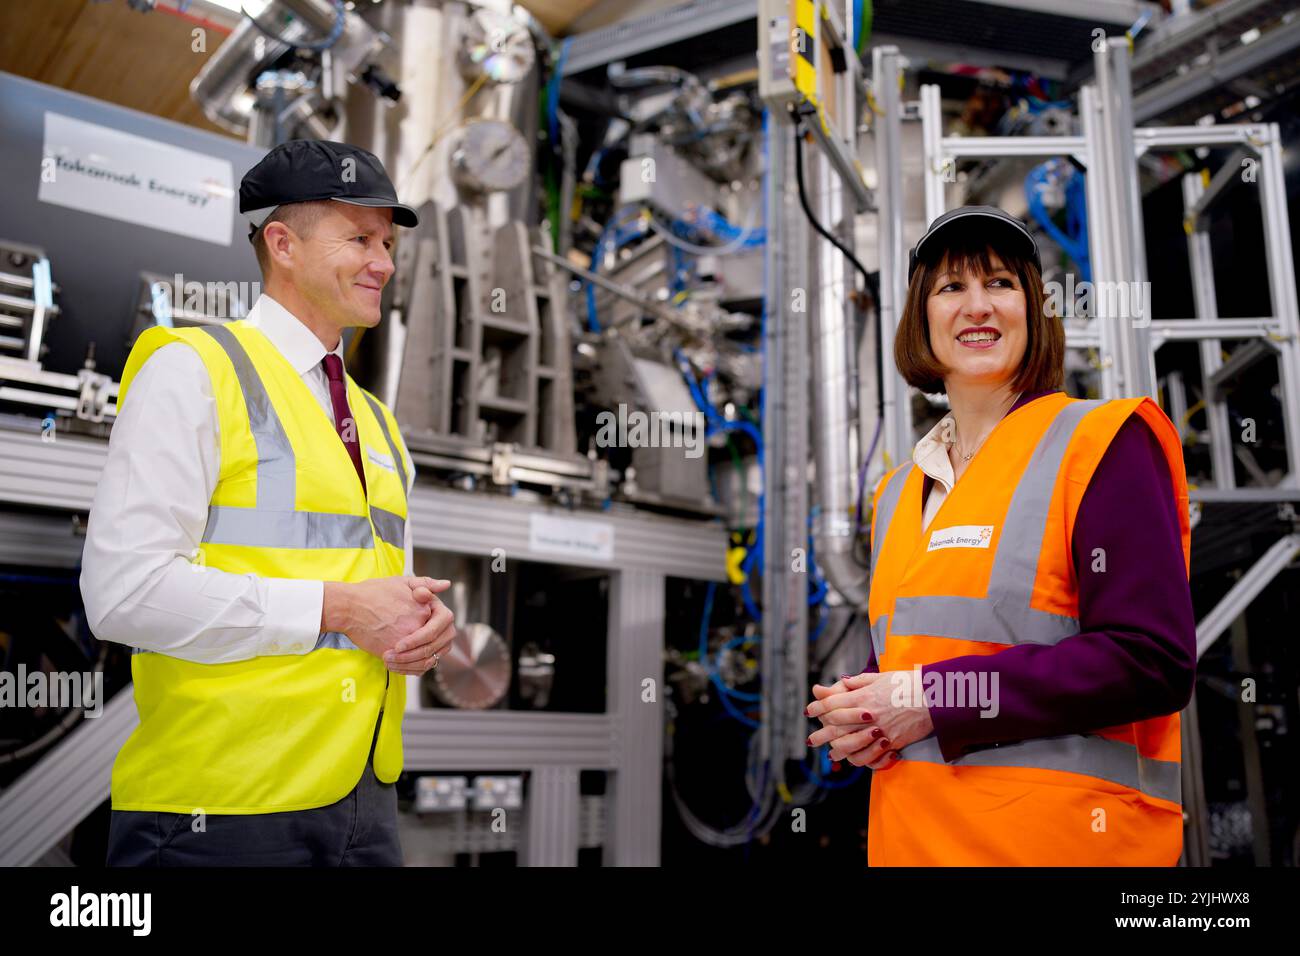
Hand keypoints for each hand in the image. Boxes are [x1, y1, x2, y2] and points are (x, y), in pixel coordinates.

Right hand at [322, 576, 452, 673]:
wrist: (349, 606)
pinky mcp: (394, 653)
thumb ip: (427, 584)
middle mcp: (420, 625)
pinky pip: (411, 668)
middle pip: (434, 646)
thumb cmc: (374, 592)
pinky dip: (407, 669)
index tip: (420, 632)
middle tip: (410, 647)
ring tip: (402, 657)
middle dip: (425, 649)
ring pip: (424, 660)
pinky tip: (395, 663)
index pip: (441, 628)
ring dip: (416, 661)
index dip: (432, 633)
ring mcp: (408, 640)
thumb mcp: (403, 582)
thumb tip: (446, 584)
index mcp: (426, 608)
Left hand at [381, 577, 456, 675]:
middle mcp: (446, 632)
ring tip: (387, 662)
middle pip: (431, 648)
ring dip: (406, 664)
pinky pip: (422, 668)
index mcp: (443, 615)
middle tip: (388, 656)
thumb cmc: (395, 596)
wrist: (382, 610)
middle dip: (409, 655)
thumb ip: (424, 584)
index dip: (416, 639)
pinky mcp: (431, 657)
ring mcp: (440, 646)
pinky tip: (391, 666)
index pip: (433, 630)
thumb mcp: (407, 585)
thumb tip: (445, 584)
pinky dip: (407, 669)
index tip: (397, 645)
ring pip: (427, 661)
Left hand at [804, 671, 933, 770]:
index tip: (810, 711)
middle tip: (811, 740)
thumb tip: (841, 682)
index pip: (832, 703)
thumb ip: (858, 682)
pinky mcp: (891, 742)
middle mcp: (867, 714)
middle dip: (820, 734)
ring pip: (849, 745)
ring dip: (837, 751)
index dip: (818, 708)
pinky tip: (854, 760)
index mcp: (863, 696)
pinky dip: (859, 759)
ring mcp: (879, 730)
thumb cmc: (907, 684)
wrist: (933, 698)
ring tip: (831, 754)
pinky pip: (869, 756)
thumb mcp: (880, 677)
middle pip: (835, 727)